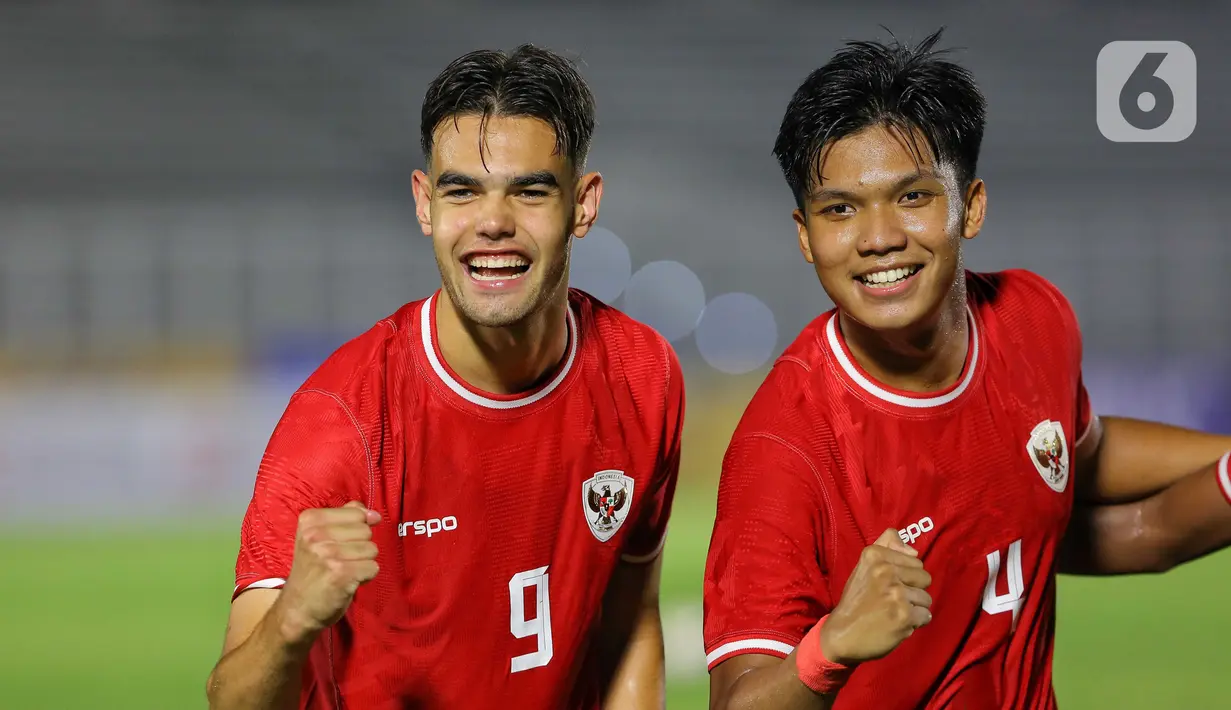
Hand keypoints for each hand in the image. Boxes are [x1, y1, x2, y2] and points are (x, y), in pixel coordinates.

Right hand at [277, 501, 380, 643]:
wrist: (297, 609)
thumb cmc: (313, 571)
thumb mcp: (320, 537)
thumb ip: (345, 518)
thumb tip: (373, 514)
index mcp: (310, 520)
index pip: (357, 513)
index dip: (355, 531)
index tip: (337, 545)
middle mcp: (316, 534)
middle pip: (366, 531)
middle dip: (359, 547)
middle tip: (339, 561)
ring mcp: (328, 554)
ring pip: (372, 549)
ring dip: (362, 563)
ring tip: (343, 571)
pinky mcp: (341, 574)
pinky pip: (373, 567)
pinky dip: (365, 577)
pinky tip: (347, 582)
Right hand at [819, 528, 932, 665]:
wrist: (841, 634)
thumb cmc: (855, 600)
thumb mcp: (864, 566)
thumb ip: (886, 546)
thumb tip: (914, 550)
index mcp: (875, 555)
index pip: (915, 560)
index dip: (905, 575)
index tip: (888, 585)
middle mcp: (886, 571)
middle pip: (924, 578)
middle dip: (913, 590)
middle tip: (893, 599)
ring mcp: (896, 594)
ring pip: (926, 598)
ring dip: (914, 608)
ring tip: (894, 612)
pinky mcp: (904, 615)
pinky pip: (926, 615)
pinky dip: (915, 623)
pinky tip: (898, 623)